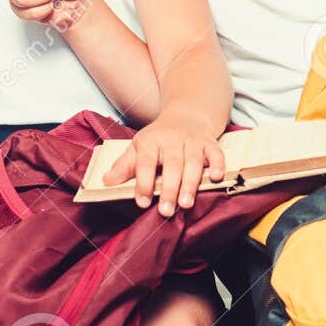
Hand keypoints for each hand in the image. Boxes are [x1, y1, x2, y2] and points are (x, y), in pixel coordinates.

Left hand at [101, 112, 225, 214]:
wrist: (186, 115)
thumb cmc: (158, 137)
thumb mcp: (138, 147)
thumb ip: (124, 166)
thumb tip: (106, 181)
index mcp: (150, 141)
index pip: (145, 162)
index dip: (143, 182)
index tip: (142, 202)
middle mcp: (172, 139)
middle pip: (172, 164)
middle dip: (169, 188)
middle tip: (166, 210)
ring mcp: (192, 140)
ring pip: (194, 162)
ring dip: (190, 183)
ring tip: (186, 204)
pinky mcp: (210, 143)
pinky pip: (216, 153)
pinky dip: (218, 165)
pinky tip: (216, 178)